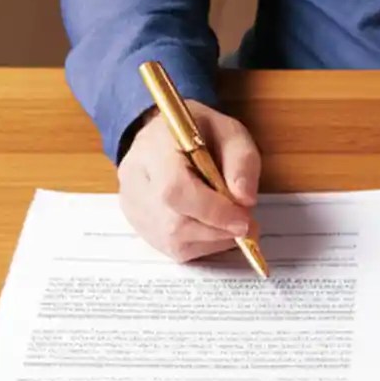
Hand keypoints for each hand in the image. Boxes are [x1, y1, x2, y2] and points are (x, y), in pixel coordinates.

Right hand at [117, 100, 260, 261]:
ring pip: (174, 241)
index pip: (175, 190)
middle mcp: (135, 181)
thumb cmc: (198, 133)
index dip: (213, 211)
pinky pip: (174, 249)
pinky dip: (203, 244)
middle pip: (174, 223)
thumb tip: (245, 200)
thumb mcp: (229, 131)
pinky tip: (212, 226)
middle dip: (218, 228)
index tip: (244, 218)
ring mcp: (133, 207)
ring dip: (213, 238)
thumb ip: (241, 161)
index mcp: (154, 148)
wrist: (162, 138)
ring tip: (230, 221)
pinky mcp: (139, 227)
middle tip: (246, 222)